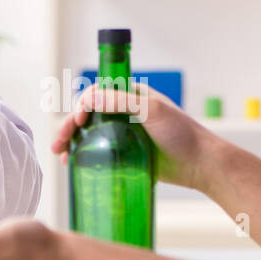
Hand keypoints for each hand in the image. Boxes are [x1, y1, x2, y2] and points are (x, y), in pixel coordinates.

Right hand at [52, 82, 210, 190]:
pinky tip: (74, 164)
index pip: (97, 94)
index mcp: (132, 96)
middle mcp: (126, 113)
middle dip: (70, 126)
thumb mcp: (152, 111)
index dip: (82, 106)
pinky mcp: (128, 155)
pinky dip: (85, 156)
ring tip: (61, 156)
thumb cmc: (183, 134)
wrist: (202, 165)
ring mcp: (126, 135)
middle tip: (58, 143)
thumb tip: (89, 98)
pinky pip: (101, 152)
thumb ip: (120, 101)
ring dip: (72, 142)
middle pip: (89, 115)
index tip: (79, 121)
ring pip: (91, 134)